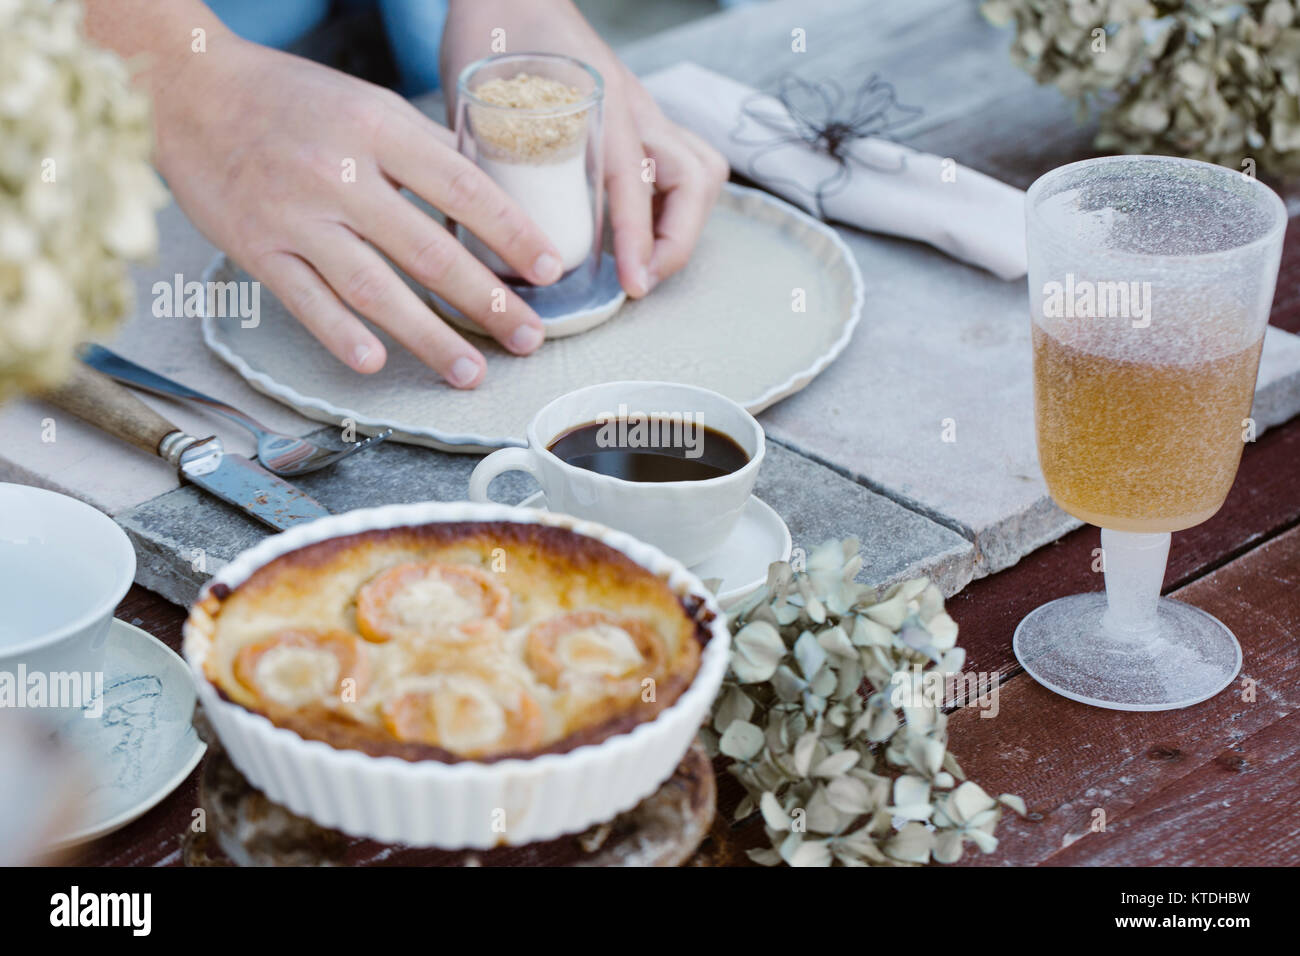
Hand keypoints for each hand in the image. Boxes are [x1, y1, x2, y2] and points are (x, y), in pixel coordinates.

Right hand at [150, 32, 563, 385]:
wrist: (186, 90)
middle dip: (486, 302)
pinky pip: (306, 301)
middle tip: (527, 338)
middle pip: (428, 250)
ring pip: (374, 288)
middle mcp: (340, 174)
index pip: (462, 188)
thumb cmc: (288, 99)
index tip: (549, 269)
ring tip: (469, 372)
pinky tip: (375, 364)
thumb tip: (492, 192)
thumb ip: (425, 149)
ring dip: (427, 337)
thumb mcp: (368, 104)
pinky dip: (341, 335)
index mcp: (378, 130)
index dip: (512, 233)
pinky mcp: (257, 248)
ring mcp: (297, 216)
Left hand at [441, 0, 728, 297]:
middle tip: (639, 281)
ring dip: (684, 223)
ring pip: (701, 170)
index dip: (638, 242)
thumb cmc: (492, 36)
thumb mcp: (479, 102)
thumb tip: (475, 240)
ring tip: (646, 261)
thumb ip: (486, 166)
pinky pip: (682, 163)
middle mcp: (634, 107)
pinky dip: (672, 205)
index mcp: (600, 103)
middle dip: (677, 241)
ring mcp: (643, 111)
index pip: (634, 182)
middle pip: (695, 178)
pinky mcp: (640, 118)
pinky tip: (639, 231)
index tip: (632, 286)